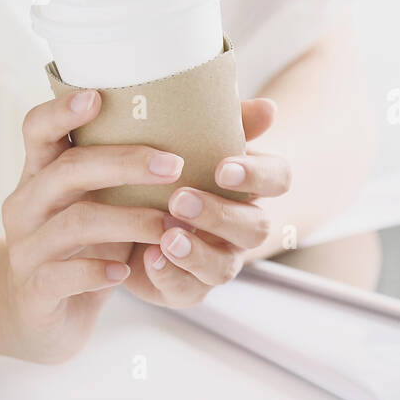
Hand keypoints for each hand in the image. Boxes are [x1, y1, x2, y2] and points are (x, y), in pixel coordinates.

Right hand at [0, 89, 184, 361]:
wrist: (41, 313)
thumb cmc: (92, 242)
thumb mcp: (121, 196)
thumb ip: (177, 153)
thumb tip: (265, 110)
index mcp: (45, 170)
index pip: (38, 128)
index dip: (61, 110)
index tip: (98, 95)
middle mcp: (29, 202)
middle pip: (67, 170)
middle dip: (123, 163)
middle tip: (174, 165)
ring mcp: (27, 246)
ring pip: (73, 223)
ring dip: (128, 221)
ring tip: (169, 226)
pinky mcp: (35, 290)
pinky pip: (63, 276)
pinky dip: (97, 272)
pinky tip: (127, 272)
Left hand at [121, 97, 291, 307]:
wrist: (121, 211)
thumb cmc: (162, 170)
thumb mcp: (184, 140)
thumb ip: (223, 123)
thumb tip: (268, 109)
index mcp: (249, 186)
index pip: (279, 179)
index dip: (258, 176)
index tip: (224, 168)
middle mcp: (242, 226)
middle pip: (256, 227)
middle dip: (219, 215)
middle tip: (180, 199)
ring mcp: (219, 260)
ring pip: (225, 266)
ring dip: (198, 253)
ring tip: (167, 238)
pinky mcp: (189, 288)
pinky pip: (190, 291)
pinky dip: (170, 275)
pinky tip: (150, 259)